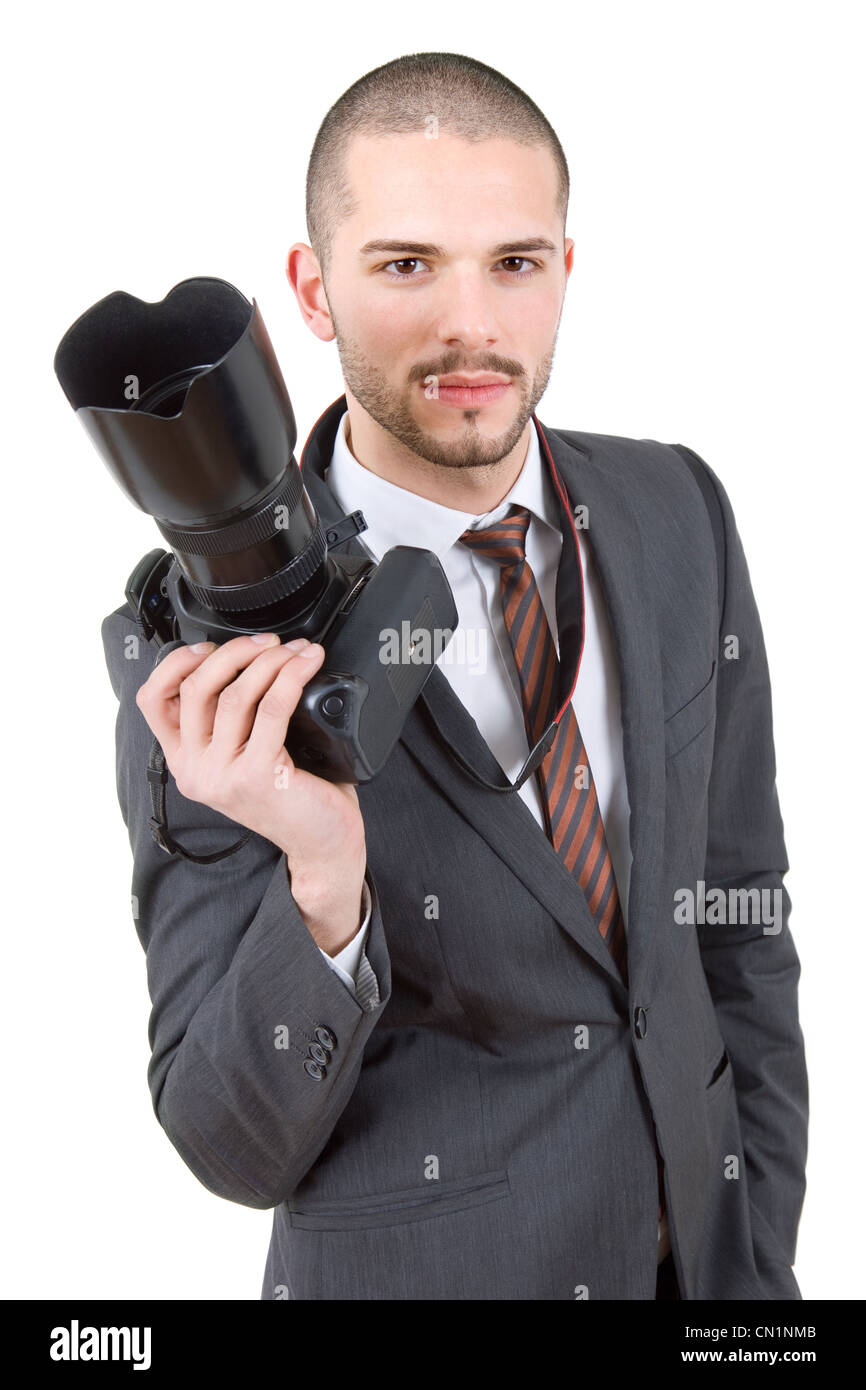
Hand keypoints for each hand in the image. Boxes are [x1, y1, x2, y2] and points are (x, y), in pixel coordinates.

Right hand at [134, 633, 366, 950]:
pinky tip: (308, 664)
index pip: (153, 701)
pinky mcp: (258, 774)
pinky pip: (272, 708)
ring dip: (269, 661)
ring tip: (296, 651)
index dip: (176, 663)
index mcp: (185, 762)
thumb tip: (243, 659)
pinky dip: (292, 676)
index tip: (209, 645)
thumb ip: (228, 719)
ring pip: (234, 694)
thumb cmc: (292, 796)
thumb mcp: (244, 754)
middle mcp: (195, 770)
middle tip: (268, 642)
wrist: (323, 844)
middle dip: (234, 652)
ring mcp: (223, 775)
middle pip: (196, 688)